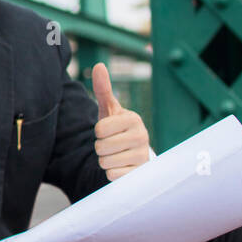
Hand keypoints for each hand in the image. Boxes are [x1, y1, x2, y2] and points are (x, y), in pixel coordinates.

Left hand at [92, 62, 149, 179]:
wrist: (132, 155)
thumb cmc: (117, 129)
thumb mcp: (109, 110)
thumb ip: (103, 89)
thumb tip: (99, 65)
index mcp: (134, 119)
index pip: (99, 129)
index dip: (98, 132)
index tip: (109, 131)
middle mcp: (142, 136)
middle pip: (100, 146)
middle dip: (100, 148)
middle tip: (112, 145)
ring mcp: (142, 156)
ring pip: (104, 162)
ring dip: (105, 160)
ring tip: (116, 155)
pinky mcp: (139, 174)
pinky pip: (111, 175)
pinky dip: (111, 173)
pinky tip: (122, 167)